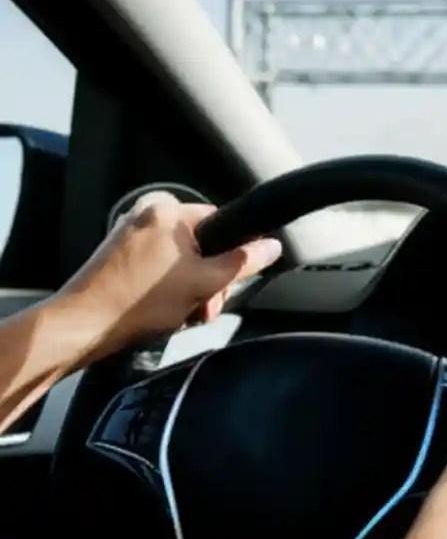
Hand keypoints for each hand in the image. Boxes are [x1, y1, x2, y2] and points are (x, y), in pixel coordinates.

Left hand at [57, 191, 281, 359]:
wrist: (83, 326)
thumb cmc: (138, 303)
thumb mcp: (205, 283)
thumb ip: (242, 263)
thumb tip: (271, 246)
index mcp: (168, 211)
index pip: (221, 223)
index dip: (232, 255)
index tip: (228, 282)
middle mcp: (147, 215)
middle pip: (202, 245)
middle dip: (209, 280)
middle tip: (204, 306)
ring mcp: (128, 236)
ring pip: (181, 261)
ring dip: (190, 289)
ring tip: (181, 313)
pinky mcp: (118, 257)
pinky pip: (158, 268)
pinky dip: (167, 289)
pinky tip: (163, 311)